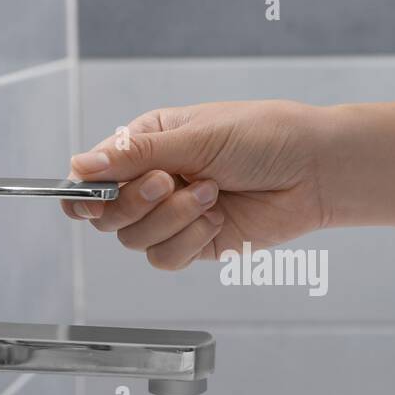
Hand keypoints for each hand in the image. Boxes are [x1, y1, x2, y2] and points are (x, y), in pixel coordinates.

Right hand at [64, 99, 330, 269]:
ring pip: (135, 239)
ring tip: (212, 193)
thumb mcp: (197, 136)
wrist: (314, 170)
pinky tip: (217, 219)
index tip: (92, 195)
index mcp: (146, 144)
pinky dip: (188, 241)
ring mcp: (173, 216)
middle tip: (170, 181)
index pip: (93, 174)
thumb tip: (80, 166)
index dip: (86, 190)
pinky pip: (165, 258)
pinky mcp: (196, 244)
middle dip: (135, 202)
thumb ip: (137, 155)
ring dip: (172, 219)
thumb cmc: (264, 137)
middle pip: (107, 214)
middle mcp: (153, 181)